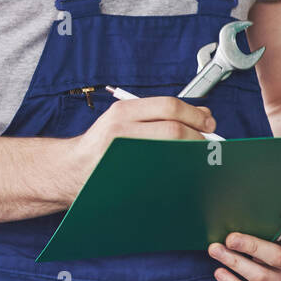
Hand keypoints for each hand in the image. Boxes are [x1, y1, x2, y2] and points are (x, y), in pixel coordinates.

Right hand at [65, 97, 215, 200]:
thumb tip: (201, 115)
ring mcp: (120, 152)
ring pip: (168, 150)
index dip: (195, 115)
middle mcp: (119, 128)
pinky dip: (175, 169)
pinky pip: (158, 170)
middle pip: (172, 128)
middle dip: (197, 136)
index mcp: (123, 110)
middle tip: (207, 143)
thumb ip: (157, 115)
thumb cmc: (102, 145)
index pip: (169, 106)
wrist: (71, 168)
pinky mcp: (122, 174)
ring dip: (189, 154)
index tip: (208, 123)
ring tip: (196, 156)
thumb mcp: (123, 120)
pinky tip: (180, 169)